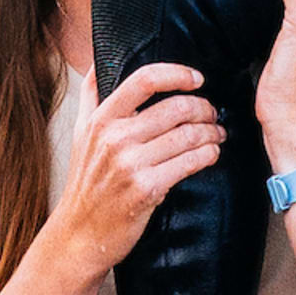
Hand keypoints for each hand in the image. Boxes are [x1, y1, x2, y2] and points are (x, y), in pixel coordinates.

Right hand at [42, 65, 221, 276]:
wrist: (78, 234)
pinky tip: (211, 154)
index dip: (178, 73)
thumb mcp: (80, 134)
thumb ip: (91, 95)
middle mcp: (114, 139)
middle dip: (204, 108)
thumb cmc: (85, 182)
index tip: (196, 78)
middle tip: (212, 113)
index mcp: (101, 120)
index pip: (145, 80)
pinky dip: (208, 155)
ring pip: (188, 135)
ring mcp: (130, 165)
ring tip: (216, 133)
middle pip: (176, 107)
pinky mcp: (146, 189)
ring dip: (211, 132)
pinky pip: (190, 162)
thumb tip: (100, 60)